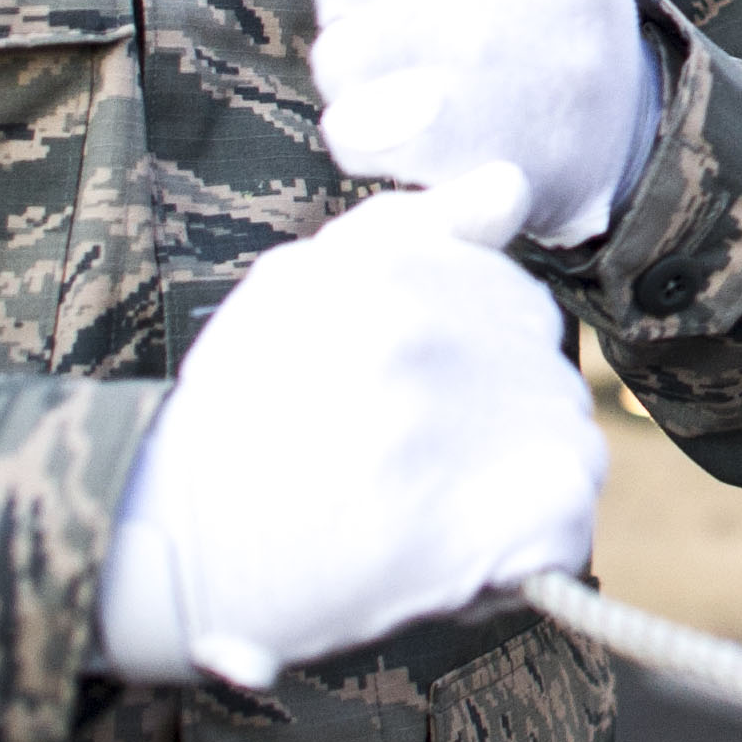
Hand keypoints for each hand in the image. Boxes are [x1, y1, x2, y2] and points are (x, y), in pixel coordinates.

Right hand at [96, 164, 606, 689]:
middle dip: (494, 420)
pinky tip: (459, 558)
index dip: (472, 363)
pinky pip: (568, 520)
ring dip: (512, 482)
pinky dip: (529, 549)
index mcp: (387, 272)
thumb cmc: (239, 418)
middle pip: (542, 371)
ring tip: (423, 512)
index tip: (409, 407)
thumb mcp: (299, 288)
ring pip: (563, 440)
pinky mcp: (500, 516)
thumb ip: (410, 227)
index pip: (511, 302)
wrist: (173, 554)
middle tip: (407, 468)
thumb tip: (509, 184)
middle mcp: (428, 335)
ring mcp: (465, 428)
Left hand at [313, 0, 663, 247]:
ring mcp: (542, 71)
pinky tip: (391, 129)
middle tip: (388, 23)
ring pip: (346, 54)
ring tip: (391, 78)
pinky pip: (365, 130)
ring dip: (347, 73)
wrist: (622, 133)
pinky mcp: (510, 156)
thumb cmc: (539, 6)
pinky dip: (359, 133)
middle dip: (348, 5)